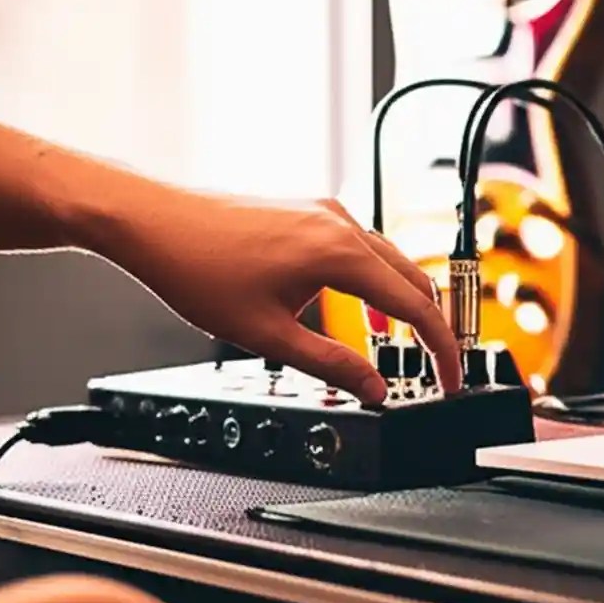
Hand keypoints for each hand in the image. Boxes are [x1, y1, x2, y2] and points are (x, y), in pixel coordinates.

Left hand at [101, 187, 461, 403]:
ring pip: (391, 262)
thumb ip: (331, 365)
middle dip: (430, 327)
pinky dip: (376, 282)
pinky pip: (364, 249)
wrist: (152, 221)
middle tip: (436, 369)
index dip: (441, 350)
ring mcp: (327, 214)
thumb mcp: (267, 336)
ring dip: (403, 304)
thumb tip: (373, 389)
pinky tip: (362, 310)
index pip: (416, 307)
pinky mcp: (311, 213)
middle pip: (414, 279)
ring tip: (403, 346)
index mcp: (341, 253)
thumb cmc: (197, 269)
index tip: (451, 379)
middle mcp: (342, 225)